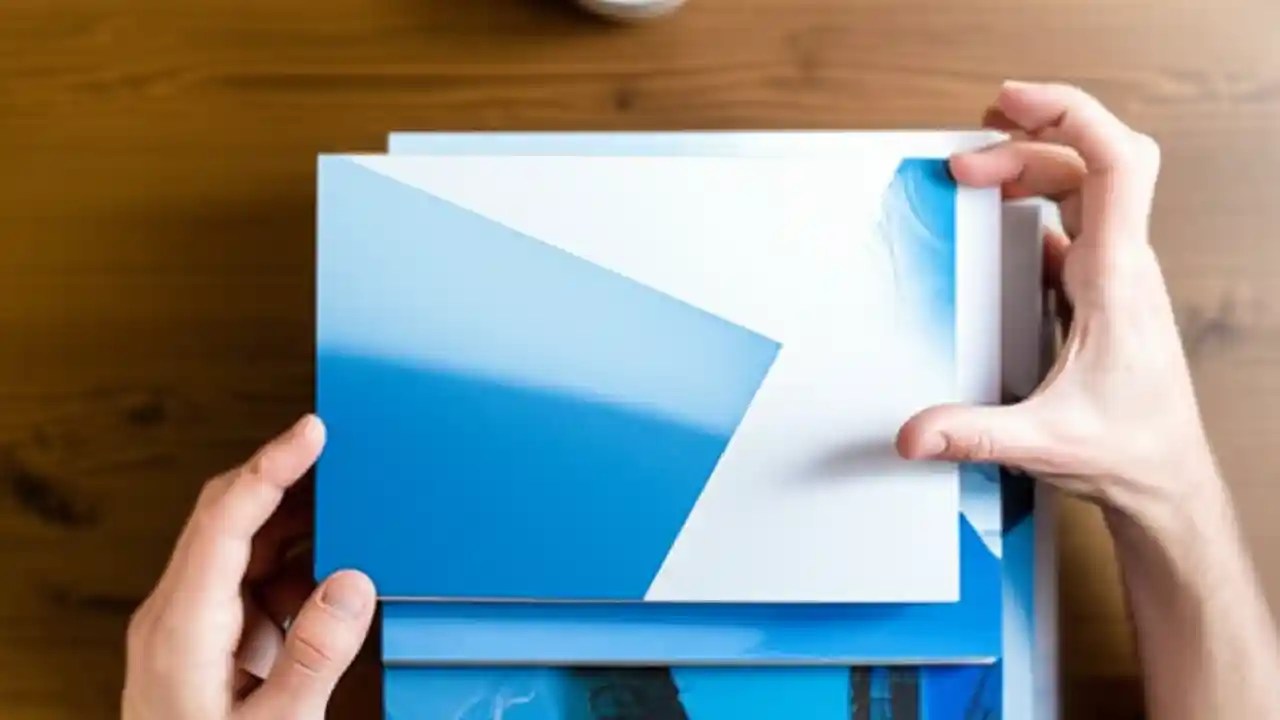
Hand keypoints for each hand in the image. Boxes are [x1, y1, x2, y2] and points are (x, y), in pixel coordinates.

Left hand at [123, 415, 375, 719]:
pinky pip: (256, 584)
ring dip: (298, 530)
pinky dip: (298, 573)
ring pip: (244, 548)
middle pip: (228, 520)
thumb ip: (315, 657)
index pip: (225, 522)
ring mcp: (192, 627)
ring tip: (352, 516)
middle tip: (344, 452)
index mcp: (182, 630)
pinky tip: (332, 583)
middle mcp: (178, 616)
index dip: (270, 466)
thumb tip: (353, 581)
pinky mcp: (211, 642)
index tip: (312, 430)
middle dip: (286, 480)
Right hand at [897, 81, 1216, 530]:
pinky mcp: (1096, 289)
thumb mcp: (1046, 443)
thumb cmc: (1131, 449)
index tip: (1013, 105)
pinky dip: (1029, 205)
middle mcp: (1121, 265)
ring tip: (975, 172)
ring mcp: (1112, 273)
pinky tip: (996, 223)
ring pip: (1079, 186)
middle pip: (1087, 163)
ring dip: (1029, 166)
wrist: (1165, 476)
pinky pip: (1068, 223)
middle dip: (1026, 141)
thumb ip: (975, 434)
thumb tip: (914, 431)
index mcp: (1116, 280)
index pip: (1115, 164)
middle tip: (966, 156)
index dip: (1067, 116)